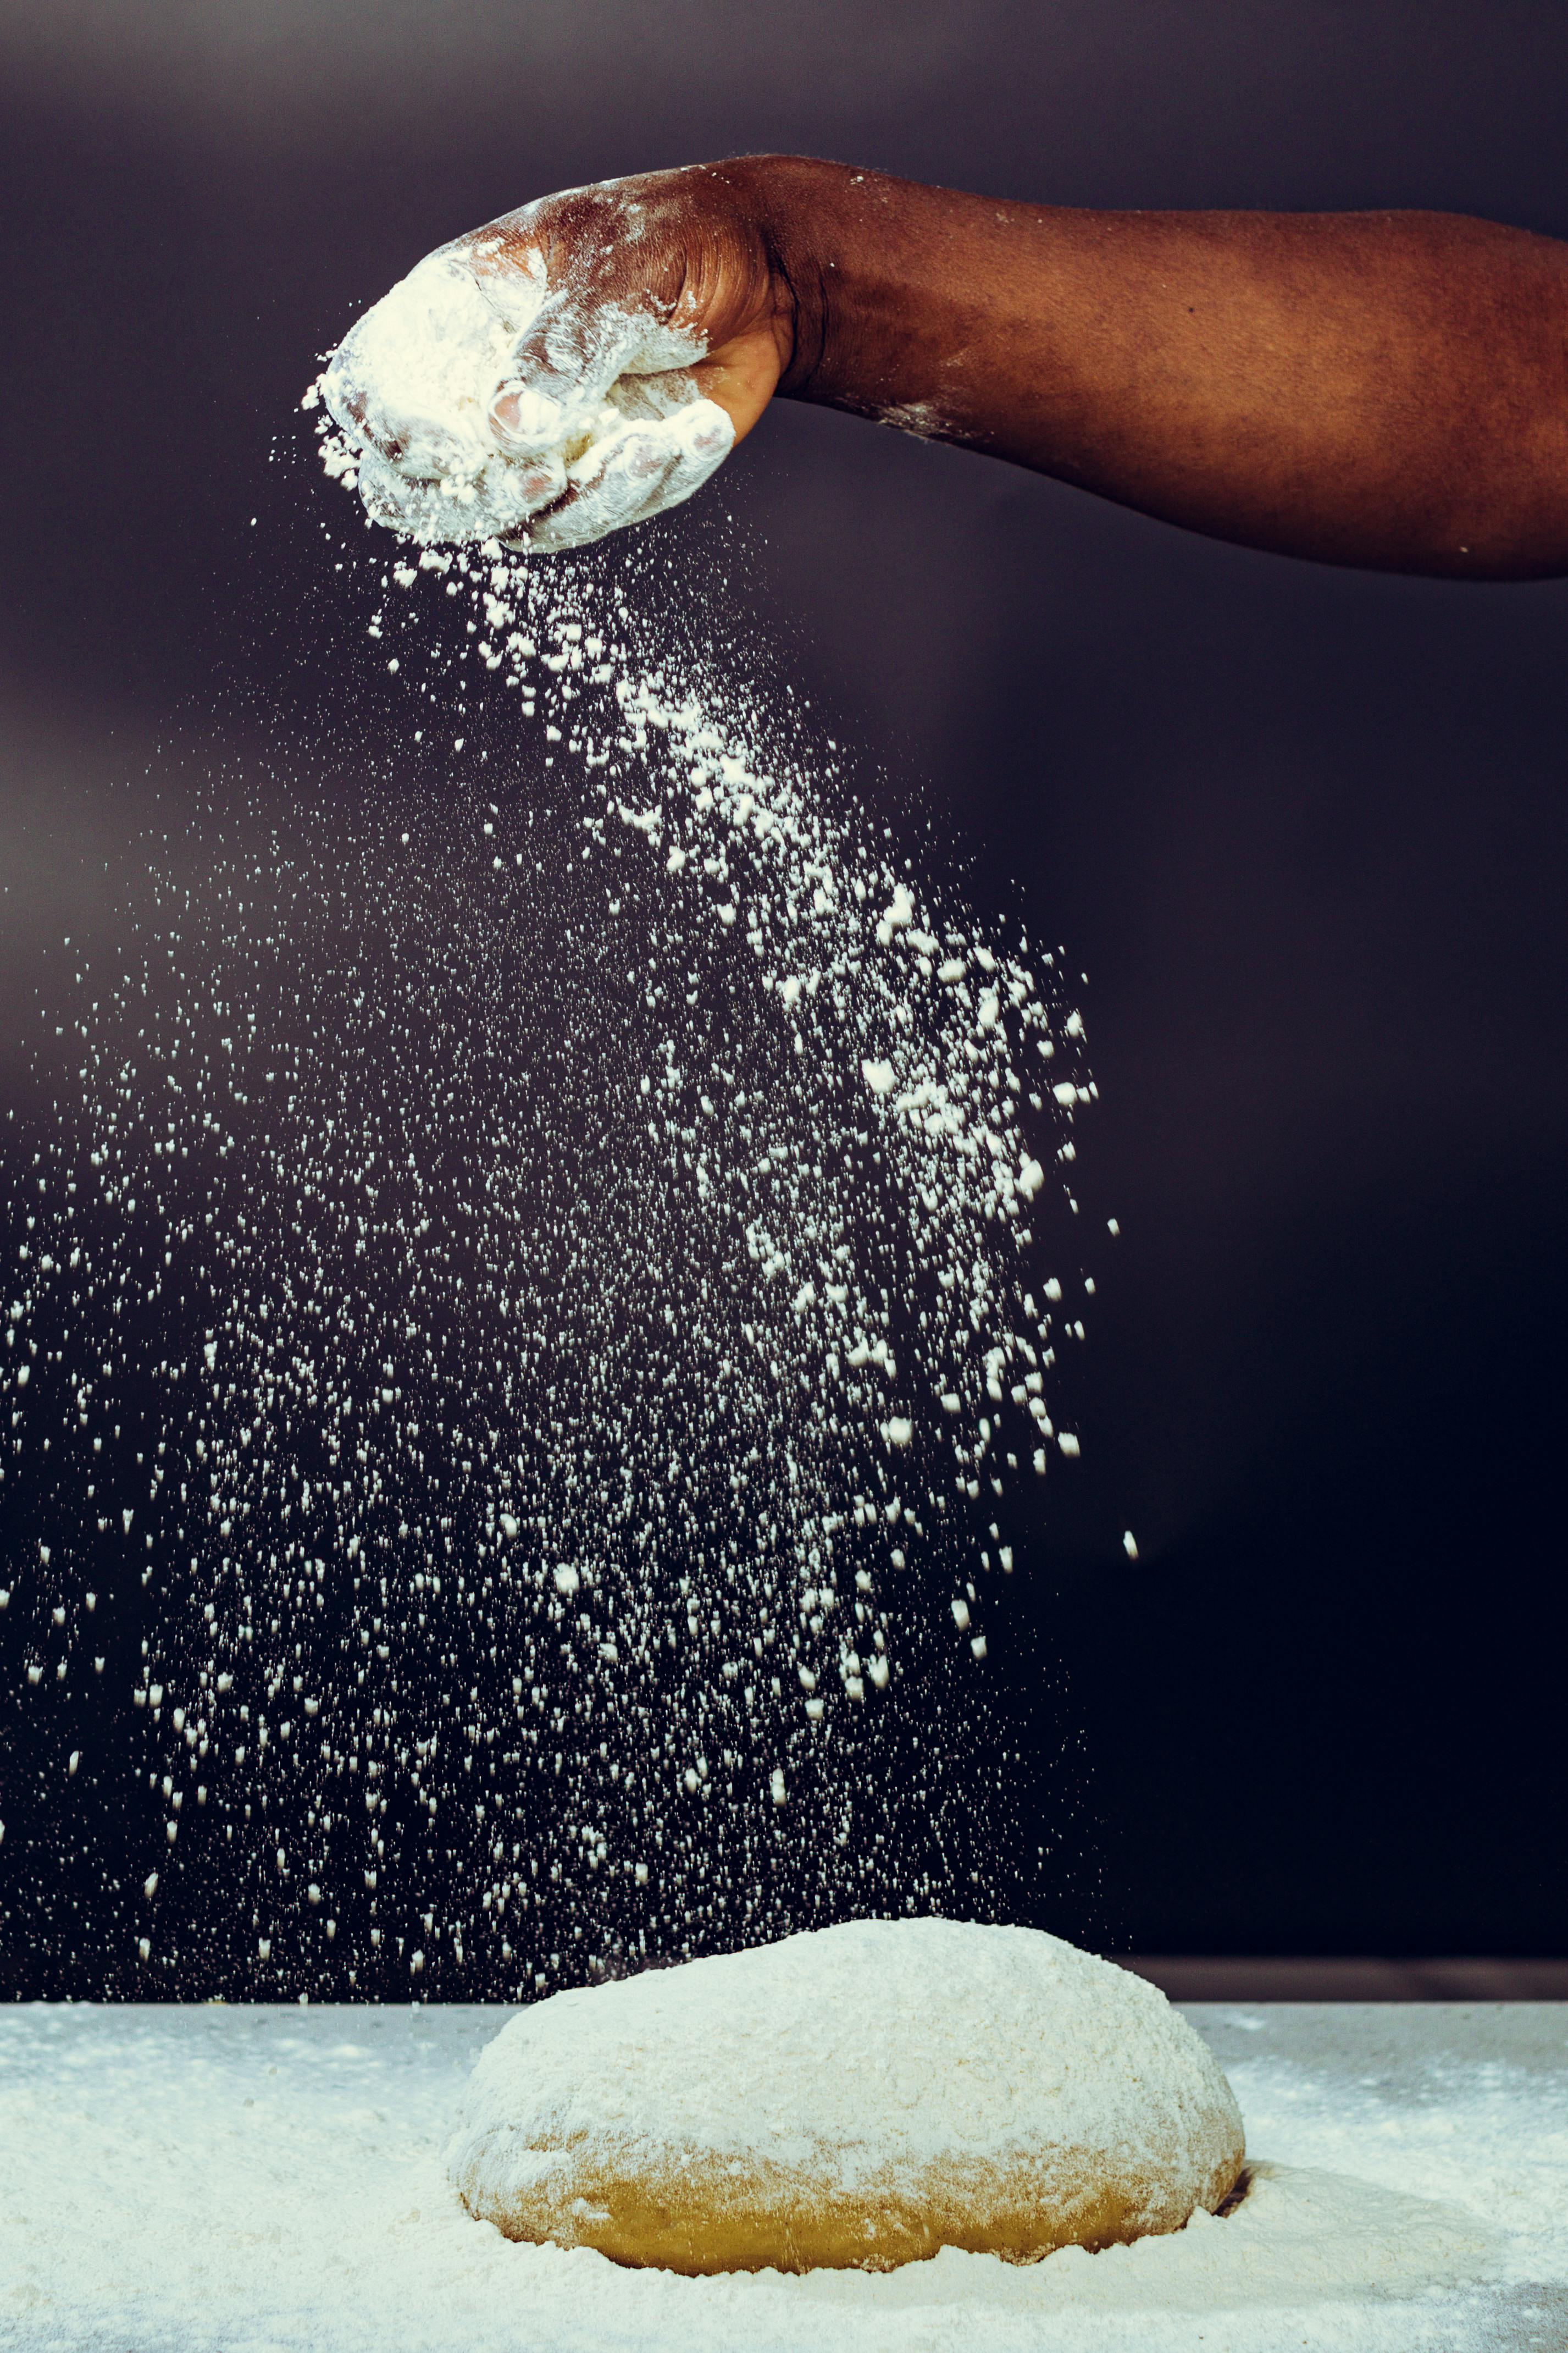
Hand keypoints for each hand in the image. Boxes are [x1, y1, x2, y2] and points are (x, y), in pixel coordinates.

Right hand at [323, 163, 794, 550]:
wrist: (763, 279)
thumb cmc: (679, 240)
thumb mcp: (621, 266)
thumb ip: (563, 343)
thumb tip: (508, 430)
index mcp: (455, 312)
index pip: (371, 382)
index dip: (384, 426)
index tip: (445, 451)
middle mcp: (477, 390)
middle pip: (410, 489)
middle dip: (475, 501)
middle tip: (547, 476)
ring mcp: (530, 447)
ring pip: (510, 523)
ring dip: (589, 497)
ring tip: (659, 442)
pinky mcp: (587, 482)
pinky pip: (592, 519)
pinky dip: (645, 489)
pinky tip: (698, 430)